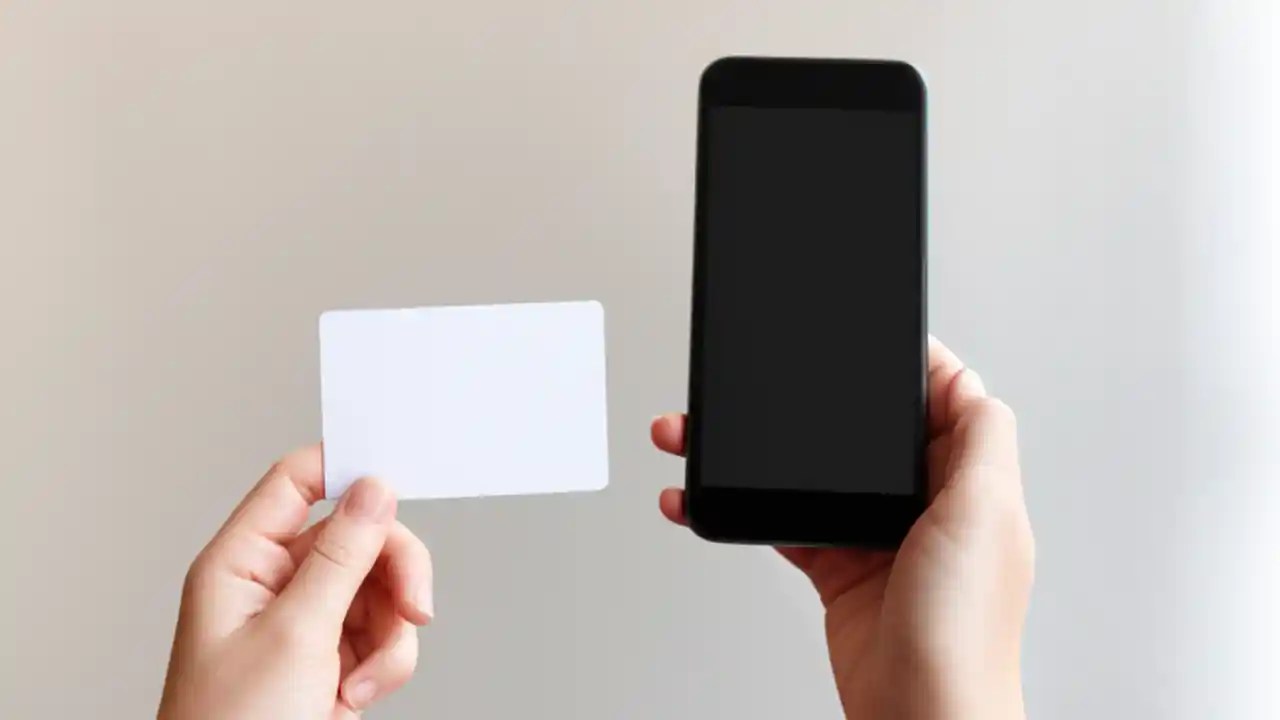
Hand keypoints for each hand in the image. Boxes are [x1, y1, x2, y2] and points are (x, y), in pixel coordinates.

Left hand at [159, 446, 432, 718]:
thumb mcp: (295, 636)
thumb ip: (341, 558)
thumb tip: (374, 490)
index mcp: (241, 562)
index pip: (298, 482)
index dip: (348, 471)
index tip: (398, 483)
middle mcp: (271, 585)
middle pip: (358, 537)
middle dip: (393, 574)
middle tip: (414, 607)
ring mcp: (304, 623)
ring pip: (380, 588)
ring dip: (392, 632)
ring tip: (366, 675)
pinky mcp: (331, 658)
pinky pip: (384, 633)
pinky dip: (387, 662)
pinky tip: (358, 693)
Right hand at [651, 337, 1033, 719]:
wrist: (919, 716)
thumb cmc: (964, 633)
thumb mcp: (988, 514)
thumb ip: (982, 438)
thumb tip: (967, 379)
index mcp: (971, 483)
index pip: (942, 403)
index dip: (908, 367)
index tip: (869, 337)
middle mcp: (927, 507)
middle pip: (867, 435)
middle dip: (816, 404)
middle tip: (769, 377)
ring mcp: (878, 539)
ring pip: (813, 476)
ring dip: (762, 455)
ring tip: (707, 434)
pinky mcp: (837, 571)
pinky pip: (783, 524)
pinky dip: (743, 509)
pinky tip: (709, 496)